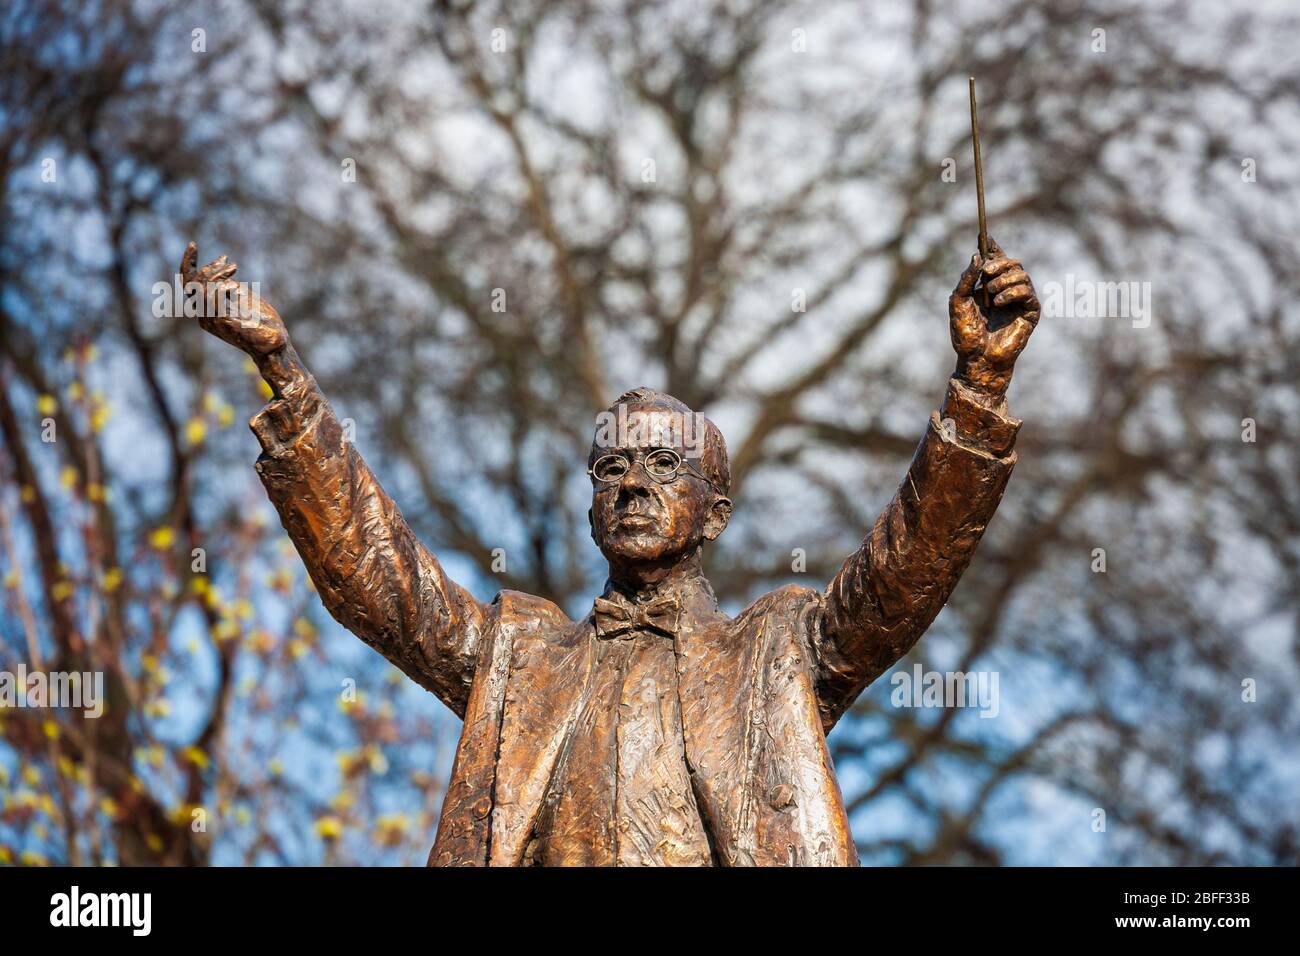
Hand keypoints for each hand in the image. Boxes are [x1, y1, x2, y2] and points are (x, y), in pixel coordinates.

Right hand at [180, 241, 287, 357]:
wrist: (275, 346)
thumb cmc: (264, 324)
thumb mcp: (245, 298)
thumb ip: (231, 288)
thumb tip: (224, 276)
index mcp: (208, 312)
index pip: (189, 285)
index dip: (187, 264)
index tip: (193, 245)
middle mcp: (205, 317)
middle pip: (191, 284)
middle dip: (207, 267)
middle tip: (227, 260)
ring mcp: (211, 321)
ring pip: (200, 288)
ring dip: (216, 273)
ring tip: (234, 268)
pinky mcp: (221, 321)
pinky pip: (211, 296)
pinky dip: (222, 284)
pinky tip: (235, 285)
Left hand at [949, 237, 1039, 401]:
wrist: (976, 359)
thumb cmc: (966, 334)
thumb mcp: (958, 302)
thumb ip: (967, 279)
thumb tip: (978, 255)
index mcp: (989, 286)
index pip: (996, 260)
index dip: (993, 246)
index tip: (985, 234)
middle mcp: (1006, 290)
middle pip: (1013, 262)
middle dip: (999, 264)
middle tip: (986, 274)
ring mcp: (1019, 301)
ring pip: (1022, 274)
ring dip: (1004, 280)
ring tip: (990, 295)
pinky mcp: (1030, 313)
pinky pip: (1028, 292)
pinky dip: (1013, 293)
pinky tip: (998, 303)